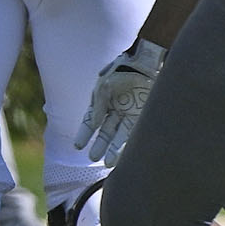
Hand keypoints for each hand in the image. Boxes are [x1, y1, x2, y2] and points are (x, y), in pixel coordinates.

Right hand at [81, 39, 164, 166]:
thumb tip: (94, 124)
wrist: (146, 62)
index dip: (84, 134)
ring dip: (112, 149)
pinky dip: (129, 145)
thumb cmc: (122, 71)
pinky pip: (135, 134)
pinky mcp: (143, 117)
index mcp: (101, 103)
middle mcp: (115, 111)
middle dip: (98, 145)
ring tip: (106, 162)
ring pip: (119, 137)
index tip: (78, 146)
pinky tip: (126, 155)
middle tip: (93, 157)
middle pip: (104, 133)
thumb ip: (98, 105)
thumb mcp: (104, 85)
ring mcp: (129, 115)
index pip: (90, 122)